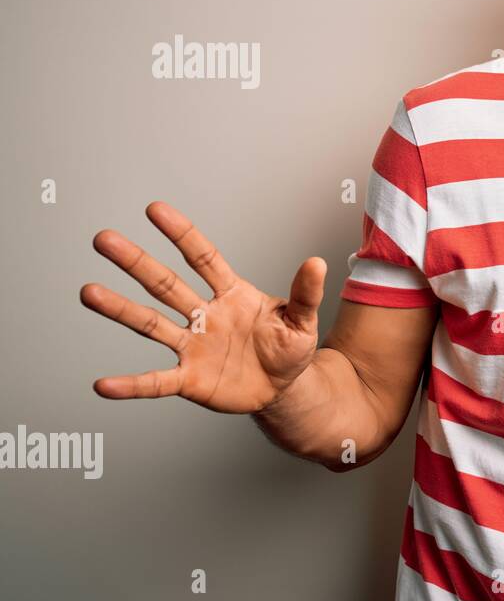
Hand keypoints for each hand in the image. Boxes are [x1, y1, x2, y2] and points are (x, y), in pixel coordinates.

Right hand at [79, 201, 325, 412]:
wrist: (283, 390)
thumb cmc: (289, 349)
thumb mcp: (303, 321)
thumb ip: (305, 294)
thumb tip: (317, 262)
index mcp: (231, 295)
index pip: (203, 258)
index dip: (182, 234)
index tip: (155, 210)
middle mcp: (204, 316)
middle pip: (166, 284)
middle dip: (136, 263)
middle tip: (104, 239)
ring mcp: (193, 347)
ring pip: (152, 325)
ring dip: (120, 310)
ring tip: (88, 292)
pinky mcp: (190, 380)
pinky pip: (156, 382)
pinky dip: (131, 385)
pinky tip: (103, 384)